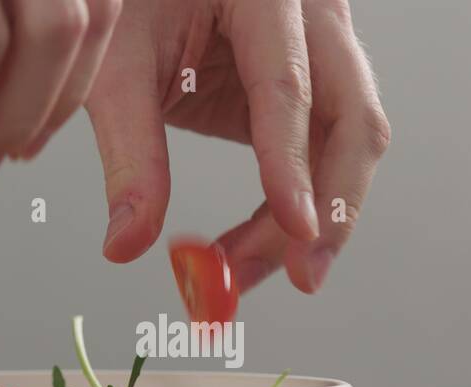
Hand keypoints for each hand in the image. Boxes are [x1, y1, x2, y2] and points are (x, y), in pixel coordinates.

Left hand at [86, 0, 390, 292]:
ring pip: (350, 148)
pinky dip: (293, 212)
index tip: (294, 227)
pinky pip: (324, 158)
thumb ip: (128, 156)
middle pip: (353, 120)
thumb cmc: (135, 2)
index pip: (290, 86)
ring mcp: (323, 52)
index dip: (293, 163)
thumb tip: (126, 244)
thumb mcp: (117, 67)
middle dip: (331, 210)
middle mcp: (312, 18)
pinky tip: (253, 248)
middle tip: (300, 276)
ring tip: (243, 272)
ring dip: (312, 224)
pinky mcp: (314, 91)